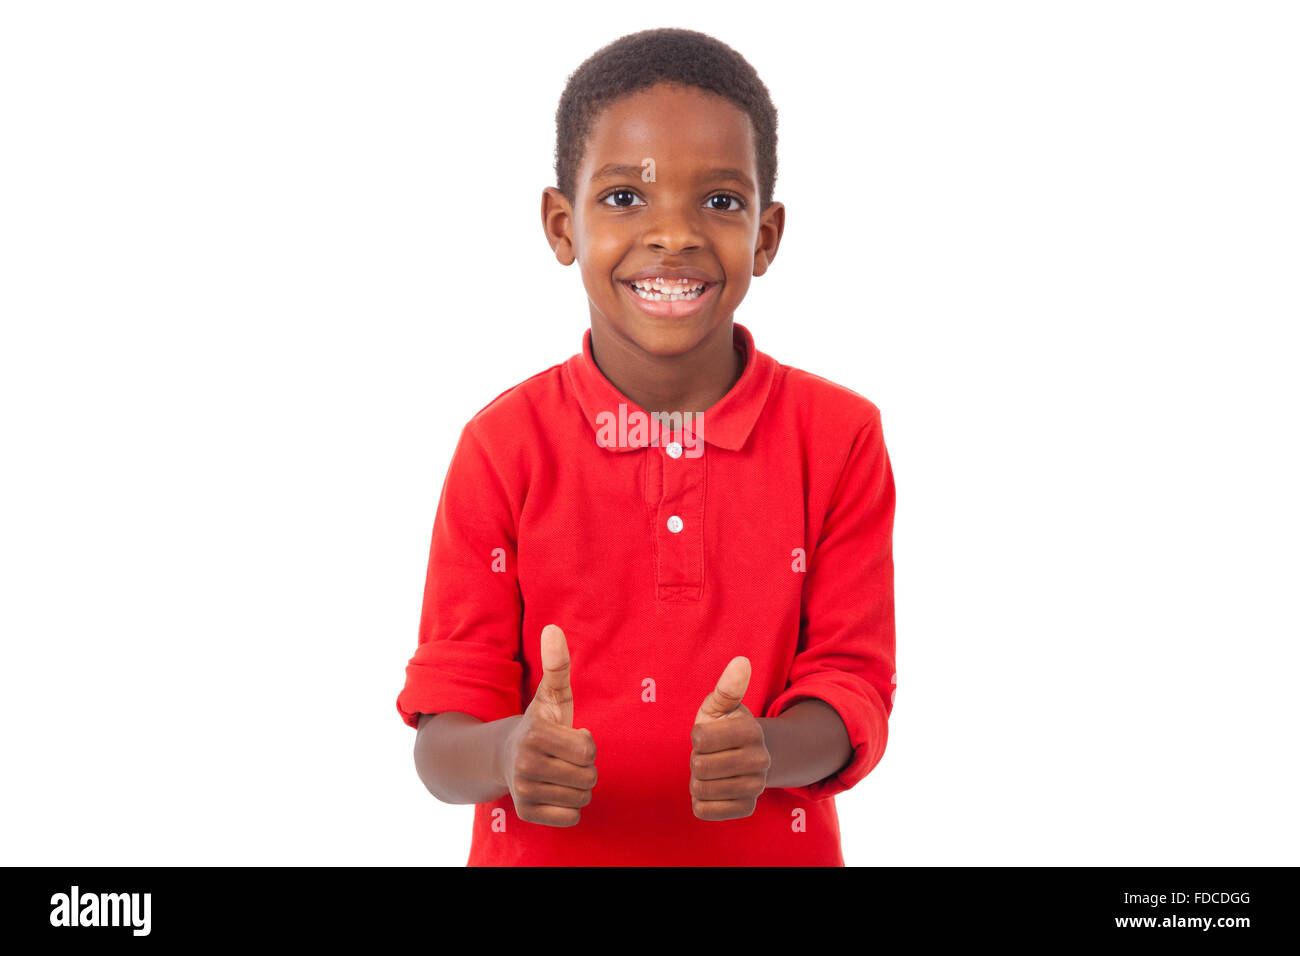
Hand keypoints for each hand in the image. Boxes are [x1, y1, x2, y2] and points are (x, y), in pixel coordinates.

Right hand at [499, 624, 596, 826]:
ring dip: (578, 786)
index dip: (586, 743)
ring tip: (560, 771)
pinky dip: (570, 807)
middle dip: (584, 766)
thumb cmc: (540, 723)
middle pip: (588, 776)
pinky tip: (556, 791)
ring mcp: (523, 791)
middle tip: (564, 756)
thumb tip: (553, 628)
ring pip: (581, 798)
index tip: (569, 736)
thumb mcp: (552, 694)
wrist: (504, 755)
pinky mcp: (526, 813)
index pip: (589, 750)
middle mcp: (525, 765)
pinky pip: (570, 818)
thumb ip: (557, 664)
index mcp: (535, 734)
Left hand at [689, 656, 769, 820]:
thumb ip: (727, 687)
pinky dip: (701, 801)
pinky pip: (704, 810)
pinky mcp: (746, 809)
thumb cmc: (725, 727)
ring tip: (712, 771)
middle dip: (696, 760)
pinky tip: (713, 789)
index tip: (708, 735)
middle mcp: (760, 760)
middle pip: (700, 767)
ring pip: (700, 790)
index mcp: (751, 731)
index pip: (699, 739)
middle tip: (709, 755)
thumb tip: (741, 661)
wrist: (744, 758)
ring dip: (698, 781)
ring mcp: (755, 787)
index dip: (696, 737)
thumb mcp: (721, 706)